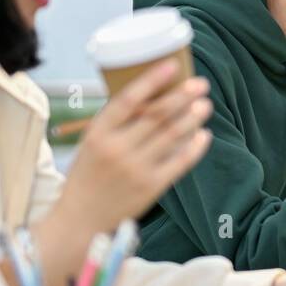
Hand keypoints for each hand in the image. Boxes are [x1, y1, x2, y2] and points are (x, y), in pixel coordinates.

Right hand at [59, 60, 212, 232]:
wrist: (81, 220)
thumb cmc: (88, 176)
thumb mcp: (91, 144)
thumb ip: (115, 123)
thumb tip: (151, 95)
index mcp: (98, 133)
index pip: (128, 99)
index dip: (152, 80)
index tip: (172, 65)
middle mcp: (117, 149)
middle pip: (156, 115)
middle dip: (182, 96)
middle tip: (200, 85)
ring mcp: (136, 169)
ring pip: (172, 135)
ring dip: (192, 117)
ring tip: (204, 105)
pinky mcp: (151, 187)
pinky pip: (180, 162)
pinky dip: (194, 147)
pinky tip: (203, 135)